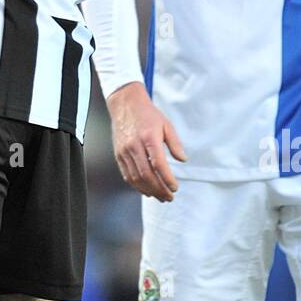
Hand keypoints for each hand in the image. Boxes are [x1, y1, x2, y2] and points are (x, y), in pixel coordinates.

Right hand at [106, 81, 186, 200]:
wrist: (125, 104)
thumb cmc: (147, 114)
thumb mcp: (166, 124)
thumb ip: (175, 143)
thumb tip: (183, 159)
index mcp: (148, 137)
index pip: (158, 164)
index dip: (167, 179)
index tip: (175, 187)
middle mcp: (134, 146)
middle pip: (146, 174)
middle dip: (159, 189)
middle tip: (169, 197)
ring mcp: (124, 151)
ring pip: (135, 178)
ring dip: (149, 191)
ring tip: (160, 197)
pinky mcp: (118, 155)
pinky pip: (127, 175)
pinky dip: (137, 186)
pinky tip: (146, 190)